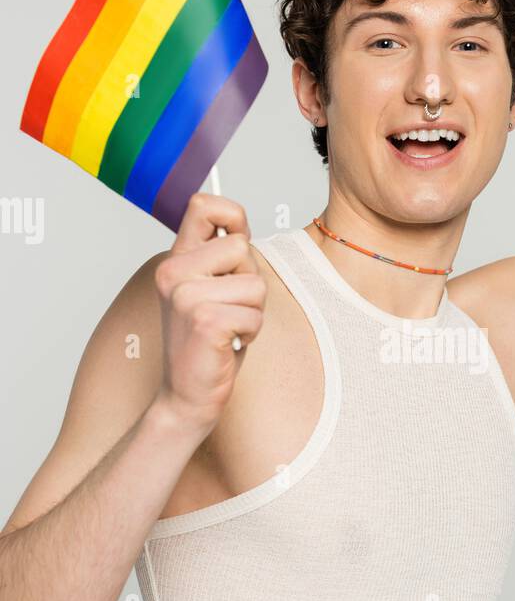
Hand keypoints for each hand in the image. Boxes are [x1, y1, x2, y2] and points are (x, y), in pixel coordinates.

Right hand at [153, 193, 266, 432]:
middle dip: (250, 281)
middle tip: (229, 308)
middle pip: (243, 247)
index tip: (236, 245)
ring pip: (255, 284)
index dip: (232, 217)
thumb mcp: (212, 290)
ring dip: (253, 312)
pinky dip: (251, 332)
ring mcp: (186, 296)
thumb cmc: (208, 342)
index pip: (205, 205)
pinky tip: (229, 344)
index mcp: (176, 259)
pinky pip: (254, 313)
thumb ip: (221, 258)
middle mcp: (174, 271)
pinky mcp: (205, 321)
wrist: (187, 394)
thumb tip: (239, 225)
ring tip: (229, 328)